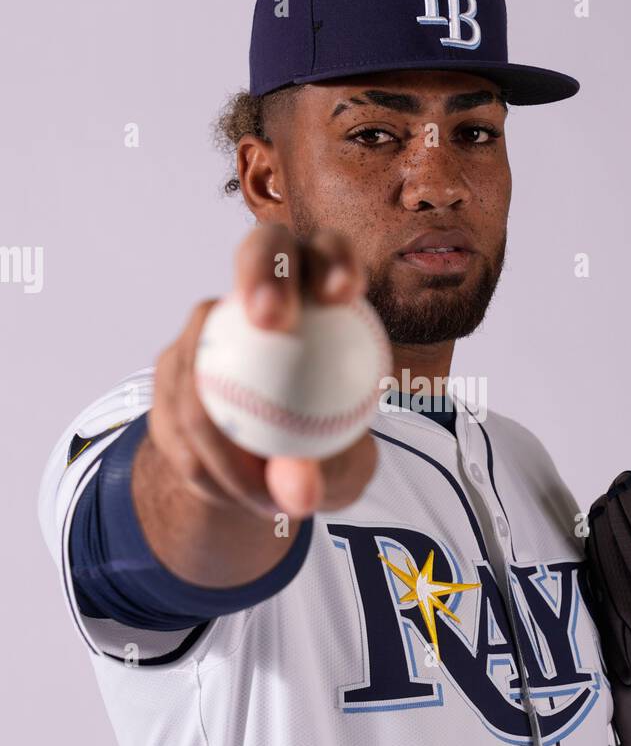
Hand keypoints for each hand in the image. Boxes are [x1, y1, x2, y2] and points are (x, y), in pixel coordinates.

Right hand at [150, 221, 380, 523]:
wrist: (266, 471)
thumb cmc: (324, 455)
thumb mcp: (338, 473)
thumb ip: (326, 471)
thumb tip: (300, 494)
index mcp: (320, 292)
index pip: (329, 252)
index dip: (334, 257)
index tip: (342, 295)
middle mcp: (262, 290)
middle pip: (260, 251)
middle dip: (263, 273)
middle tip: (274, 319)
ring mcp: (210, 324)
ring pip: (204, 344)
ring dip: (221, 416)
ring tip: (255, 487)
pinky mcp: (173, 365)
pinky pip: (176, 404)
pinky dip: (200, 454)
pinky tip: (224, 492)